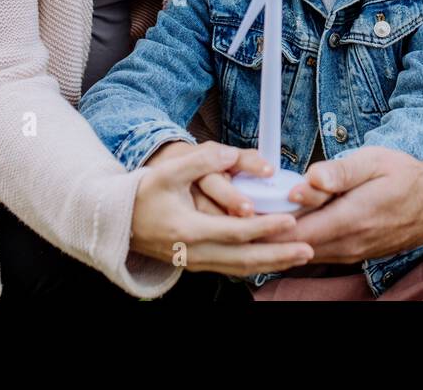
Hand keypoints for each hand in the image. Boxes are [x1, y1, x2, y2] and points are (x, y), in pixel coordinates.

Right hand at [130, 143, 314, 274]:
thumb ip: (201, 162)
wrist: (114, 221)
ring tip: (299, 257)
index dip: (265, 227)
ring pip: (240, 268)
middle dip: (279, 255)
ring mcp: (194, 262)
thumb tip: (231, 155)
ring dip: (271, 263)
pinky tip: (272, 260)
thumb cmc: (140, 194)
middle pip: (244, 258)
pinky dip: (255, 265)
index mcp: (188, 230)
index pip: (236, 232)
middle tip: (308, 249)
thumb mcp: (168, 172)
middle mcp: (193, 252)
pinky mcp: (195, 264)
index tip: (290, 221)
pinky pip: (231, 268)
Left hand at [257, 147, 422, 262]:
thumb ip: (340, 171)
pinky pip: (318, 252)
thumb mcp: (374, 161)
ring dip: (282, 236)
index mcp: (350, 219)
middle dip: (268, 230)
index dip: (266, 223)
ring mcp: (352, 253)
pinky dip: (300, 239)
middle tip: (244, 208)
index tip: (246, 207)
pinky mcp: (354, 254)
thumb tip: (309, 180)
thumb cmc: (406, 177)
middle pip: (293, 245)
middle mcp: (349, 244)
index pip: (294, 232)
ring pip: (304, 251)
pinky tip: (291, 221)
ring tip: (261, 213)